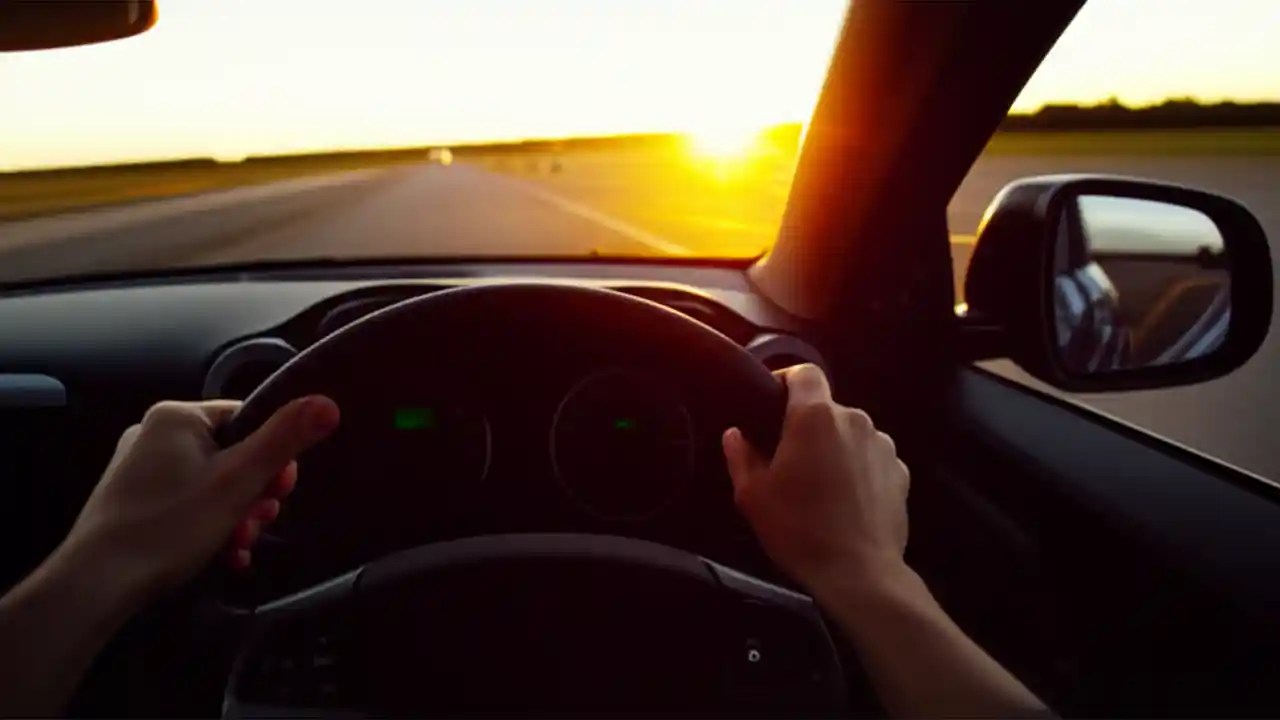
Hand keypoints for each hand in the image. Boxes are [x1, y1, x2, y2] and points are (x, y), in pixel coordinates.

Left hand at [57, 396, 338, 607]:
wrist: (97, 583)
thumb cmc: (170, 526)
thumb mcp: (240, 481)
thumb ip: (285, 439)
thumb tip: (327, 403)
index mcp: (177, 417)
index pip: (248, 418)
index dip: (275, 454)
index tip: (283, 489)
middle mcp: (154, 435)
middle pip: (232, 454)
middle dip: (255, 493)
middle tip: (260, 520)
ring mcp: (139, 470)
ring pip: (212, 484)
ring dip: (237, 514)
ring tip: (239, 544)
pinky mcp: (132, 502)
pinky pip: (188, 504)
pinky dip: (210, 525)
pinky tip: (223, 553)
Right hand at [723, 364, 908, 594]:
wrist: (858, 573)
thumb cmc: (798, 529)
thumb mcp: (752, 496)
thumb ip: (741, 456)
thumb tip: (735, 434)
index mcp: (815, 417)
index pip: (804, 372)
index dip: (787, 380)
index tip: (773, 404)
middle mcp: (855, 419)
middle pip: (827, 408)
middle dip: (809, 427)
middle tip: (791, 461)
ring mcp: (884, 445)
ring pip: (852, 434)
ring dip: (836, 449)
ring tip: (823, 486)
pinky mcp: (901, 472)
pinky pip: (873, 459)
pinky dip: (860, 470)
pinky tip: (848, 502)